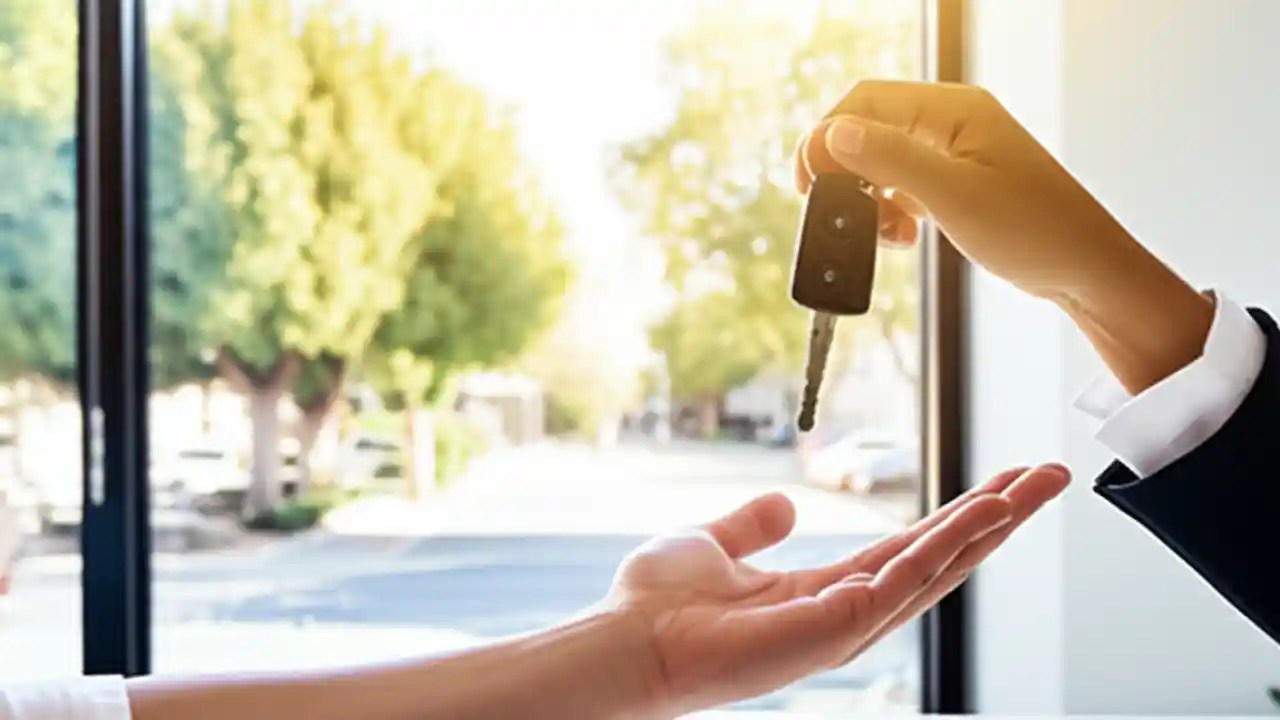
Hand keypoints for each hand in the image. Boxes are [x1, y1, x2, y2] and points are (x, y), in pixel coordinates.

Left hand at [607, 463, 1069, 715]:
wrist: (626, 640)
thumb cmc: (657, 606)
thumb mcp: (714, 544)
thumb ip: (753, 527)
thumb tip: (786, 506)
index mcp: (821, 590)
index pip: (907, 549)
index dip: (954, 518)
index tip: (999, 485)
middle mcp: (844, 611)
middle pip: (937, 560)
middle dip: (994, 519)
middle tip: (1046, 479)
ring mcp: (843, 625)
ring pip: (934, 570)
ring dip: (986, 528)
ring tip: (1033, 490)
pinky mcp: (833, 629)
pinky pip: (902, 581)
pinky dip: (947, 546)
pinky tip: (983, 516)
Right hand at [792, 81, 1137, 298]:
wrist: (1087, 272)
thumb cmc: (1037, 231)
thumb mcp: (953, 196)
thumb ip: (890, 160)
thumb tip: (834, 134)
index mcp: (955, 109)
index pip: (867, 101)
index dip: (828, 137)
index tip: (810, 184)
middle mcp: (952, 123)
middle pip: (869, 127)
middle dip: (842, 168)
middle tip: (827, 209)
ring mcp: (954, 154)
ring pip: (882, 160)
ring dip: (864, 196)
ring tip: (875, 231)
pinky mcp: (956, 184)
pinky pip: (902, 185)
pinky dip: (888, 211)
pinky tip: (900, 236)